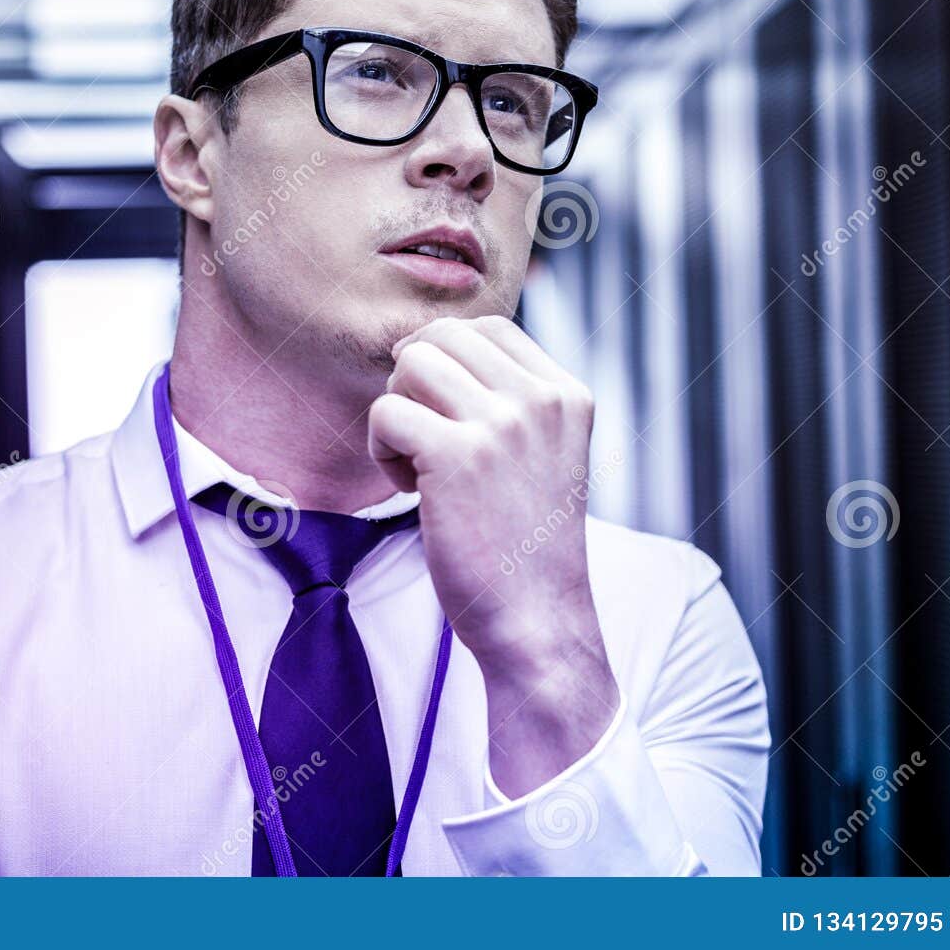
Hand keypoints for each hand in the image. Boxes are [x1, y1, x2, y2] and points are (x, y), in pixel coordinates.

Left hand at [367, 315, 618, 795]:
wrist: (537, 623)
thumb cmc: (525, 546)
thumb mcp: (543, 455)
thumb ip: (509, 400)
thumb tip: (426, 347)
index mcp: (568, 394)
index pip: (487, 326)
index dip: (446, 360)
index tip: (445, 415)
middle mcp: (541, 399)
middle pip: (442, 337)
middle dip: (415, 384)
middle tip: (425, 443)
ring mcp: (502, 424)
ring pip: (410, 365)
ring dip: (397, 412)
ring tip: (418, 465)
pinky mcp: (456, 456)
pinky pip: (385, 412)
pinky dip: (382, 451)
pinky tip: (412, 492)